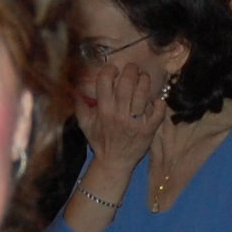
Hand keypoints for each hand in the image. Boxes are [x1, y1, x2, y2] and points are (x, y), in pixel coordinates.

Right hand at [75, 51, 168, 170]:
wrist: (114, 163)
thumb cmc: (100, 141)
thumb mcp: (85, 124)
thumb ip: (79, 105)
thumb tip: (73, 88)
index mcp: (103, 111)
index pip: (105, 81)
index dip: (109, 70)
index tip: (113, 70)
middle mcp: (119, 114)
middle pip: (126, 82)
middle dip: (131, 70)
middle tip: (132, 69)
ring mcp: (135, 122)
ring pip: (143, 93)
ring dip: (144, 80)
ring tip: (143, 78)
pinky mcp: (148, 130)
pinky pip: (158, 111)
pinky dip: (158, 102)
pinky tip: (154, 100)